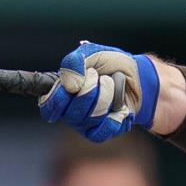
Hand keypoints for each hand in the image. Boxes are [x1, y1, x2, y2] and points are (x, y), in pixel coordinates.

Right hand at [40, 42, 158, 141]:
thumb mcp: (91, 53)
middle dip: (91, 91)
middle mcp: (68, 111)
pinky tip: (121, 108)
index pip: (48, 105)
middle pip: (72, 112)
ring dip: (107, 98)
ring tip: (112, 87)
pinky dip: (115, 117)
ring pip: (91, 119)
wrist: (137, 77)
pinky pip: (103, 131)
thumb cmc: (110, 64)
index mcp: (60, 92)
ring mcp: (83, 124)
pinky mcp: (99, 132)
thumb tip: (70, 84)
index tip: (75, 84)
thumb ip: (74, 62)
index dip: (59, 97)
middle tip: (101, 78)